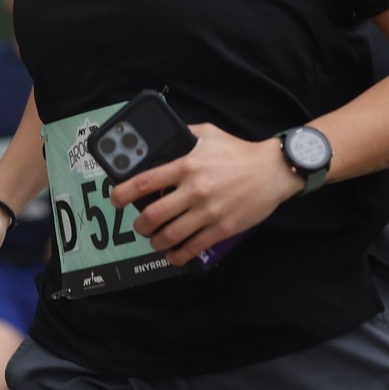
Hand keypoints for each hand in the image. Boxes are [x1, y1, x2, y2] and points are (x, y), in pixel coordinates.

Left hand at [111, 123, 302, 267]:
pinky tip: (173, 255)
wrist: (272, 170)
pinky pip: (192, 247)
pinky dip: (178, 255)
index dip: (124, 193)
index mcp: (186, 165)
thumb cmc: (238, 152)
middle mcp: (194, 190)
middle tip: (139, 225)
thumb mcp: (208, 134)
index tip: (116, 199)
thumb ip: (184, 136)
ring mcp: (208, 211)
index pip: (145, 182)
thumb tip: (163, 138)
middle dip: (140, 225)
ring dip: (156, 242)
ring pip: (170, 235)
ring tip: (155, 240)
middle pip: (153, 215)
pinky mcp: (221, 228)